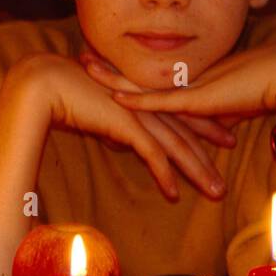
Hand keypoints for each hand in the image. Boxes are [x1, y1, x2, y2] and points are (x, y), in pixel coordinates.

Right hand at [14, 53, 222, 200]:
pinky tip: (174, 193)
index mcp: (145, 96)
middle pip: (187, 134)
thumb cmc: (68, 95)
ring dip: (197, 172)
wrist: (49, 83)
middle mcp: (148, 104)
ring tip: (215, 191)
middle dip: (209, 159)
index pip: (183, 115)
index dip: (207, 128)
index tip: (227, 139)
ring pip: (177, 146)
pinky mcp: (127, 124)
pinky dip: (164, 175)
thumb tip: (120, 140)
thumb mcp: (100, 113)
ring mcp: (140, 113)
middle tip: (224, 182)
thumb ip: (115, 126)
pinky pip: (152, 154)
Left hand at [101, 41, 275, 127]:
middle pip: (138, 72)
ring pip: (142, 82)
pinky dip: (138, 101)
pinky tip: (115, 97)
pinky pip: (161, 102)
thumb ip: (212, 119)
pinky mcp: (198, 100)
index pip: (149, 75)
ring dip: (113, 77)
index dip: (125, 69)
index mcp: (189, 78)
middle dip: (109, 66)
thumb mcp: (229, 108)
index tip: (103, 61)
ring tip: (86, 66)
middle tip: (82, 56)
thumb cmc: (264, 90)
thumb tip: (207, 132)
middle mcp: (184, 79)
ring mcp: (189, 87)